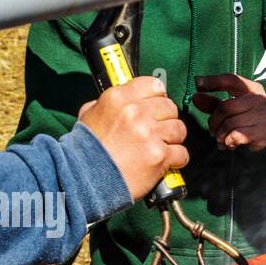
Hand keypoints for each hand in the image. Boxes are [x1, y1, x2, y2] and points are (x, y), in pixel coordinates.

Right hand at [79, 77, 188, 201]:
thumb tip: (121, 99)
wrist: (83, 180)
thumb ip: (106, 104)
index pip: (153, 85)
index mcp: (118, 98)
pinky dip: (176, 160)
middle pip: (169, 107)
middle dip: (165, 119)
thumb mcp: (88, 116)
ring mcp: (149, 134)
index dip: (157, 97)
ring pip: (178, 129)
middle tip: (157, 131)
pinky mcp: (159, 156)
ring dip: (172, 139)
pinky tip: (164, 163)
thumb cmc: (85, 150)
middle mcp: (135, 112)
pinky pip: (181, 153)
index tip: (155, 106)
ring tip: (160, 147)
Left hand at [193, 74, 265, 151]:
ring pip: (229, 124)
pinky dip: (228, 142)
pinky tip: (231, 143)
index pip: (231, 80)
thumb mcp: (228, 108)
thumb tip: (195, 97)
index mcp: (251, 88)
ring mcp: (263, 116)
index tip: (197, 84)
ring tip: (222, 138)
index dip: (213, 81)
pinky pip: (235, 137)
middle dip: (213, 122)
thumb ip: (212, 103)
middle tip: (212, 130)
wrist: (262, 137)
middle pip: (225, 107)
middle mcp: (259, 99)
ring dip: (220, 135)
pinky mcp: (263, 133)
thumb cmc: (243, 118)